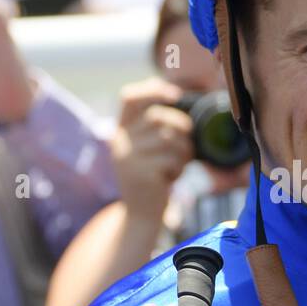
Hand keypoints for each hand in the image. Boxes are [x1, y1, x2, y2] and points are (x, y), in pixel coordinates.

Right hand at [109, 78, 194, 219]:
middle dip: (181, 127)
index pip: (130, 99)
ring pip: (168, 138)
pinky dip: (179, 167)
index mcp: (120, 131)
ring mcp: (128, 157)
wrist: (140, 214)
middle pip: (158, 117)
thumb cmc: (152, 177)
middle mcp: (119, 142)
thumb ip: (153, 125)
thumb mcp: (147, 149)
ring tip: (179, 164)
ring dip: (183, 151)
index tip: (175, 94)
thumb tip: (170, 91)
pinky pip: (171, 158)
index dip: (152, 90)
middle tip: (187, 144)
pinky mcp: (141, 173)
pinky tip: (172, 178)